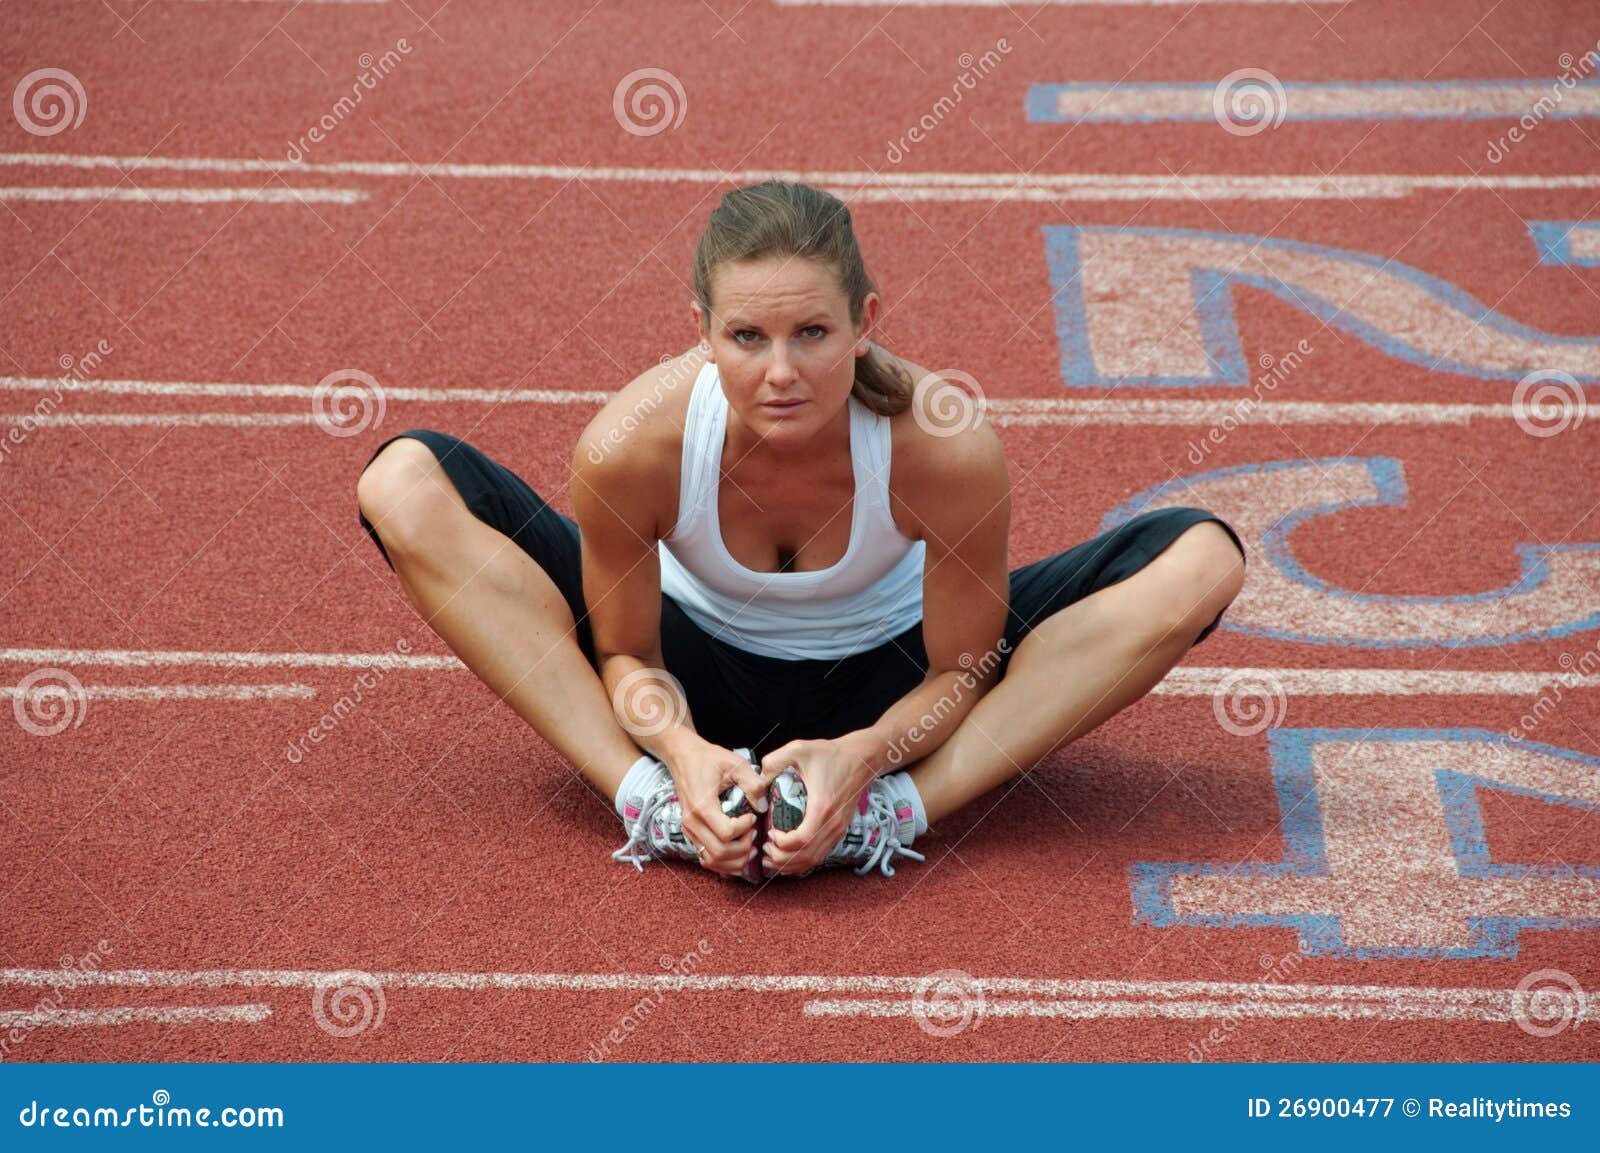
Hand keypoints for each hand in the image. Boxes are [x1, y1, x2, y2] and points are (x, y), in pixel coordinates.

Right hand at [667, 740, 767, 878]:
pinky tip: (738, 854)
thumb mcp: (735, 763)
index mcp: (702, 805)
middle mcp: (692, 822)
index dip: (745, 829)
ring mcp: (689, 830)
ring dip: (734, 861)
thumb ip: (753, 783)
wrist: (683, 757)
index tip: (752, 817)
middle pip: (719, 852)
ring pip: (711, 861)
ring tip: (749, 848)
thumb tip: (763, 807)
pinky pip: (705, 858)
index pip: (727, 833)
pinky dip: (723, 863)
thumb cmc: (709, 759)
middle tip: (755, 835)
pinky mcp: (690, 833)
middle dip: (743, 849)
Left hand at [759, 738, 870, 876]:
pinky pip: (821, 854)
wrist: (860, 758)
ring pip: (814, 859)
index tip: (769, 834)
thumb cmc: (830, 754)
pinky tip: (789, 858)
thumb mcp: (799, 749)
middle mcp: (832, 823)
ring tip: (772, 858)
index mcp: (822, 806)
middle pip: (806, 855)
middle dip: (781, 859)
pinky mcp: (839, 830)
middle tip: (764, 850)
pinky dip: (803, 861)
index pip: (802, 840)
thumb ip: (775, 760)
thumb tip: (758, 779)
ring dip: (791, 864)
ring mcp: (838, 829)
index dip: (781, 844)